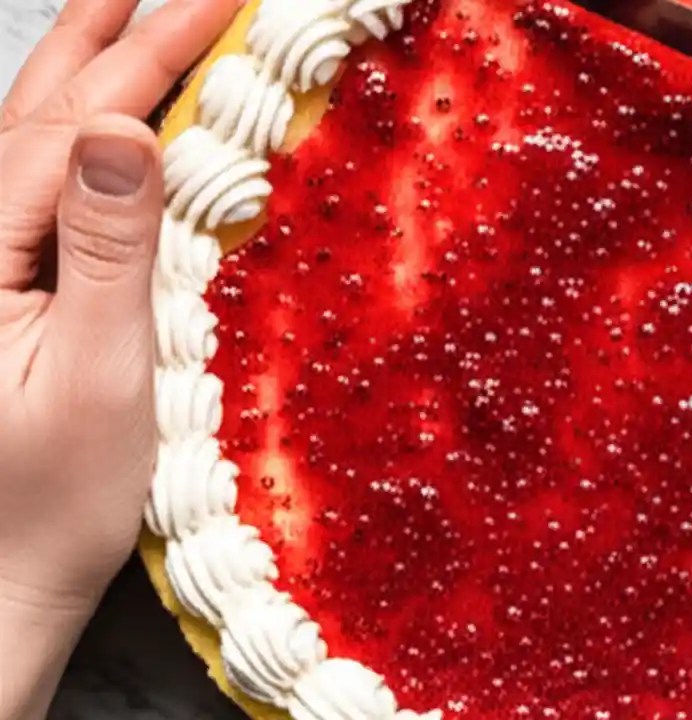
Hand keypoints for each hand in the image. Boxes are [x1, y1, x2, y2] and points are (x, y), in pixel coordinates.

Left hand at [0, 1, 237, 716]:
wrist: (1, 576)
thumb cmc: (56, 496)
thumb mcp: (99, 375)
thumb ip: (108, 249)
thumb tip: (128, 133)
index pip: (75, 129)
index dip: (150, 56)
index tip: (219, 5)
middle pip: (40, 113)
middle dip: (113, 39)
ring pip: (28, 139)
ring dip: (83, 69)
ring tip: (122, 12)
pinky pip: (36, 186)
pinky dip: (76, 134)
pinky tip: (99, 121)